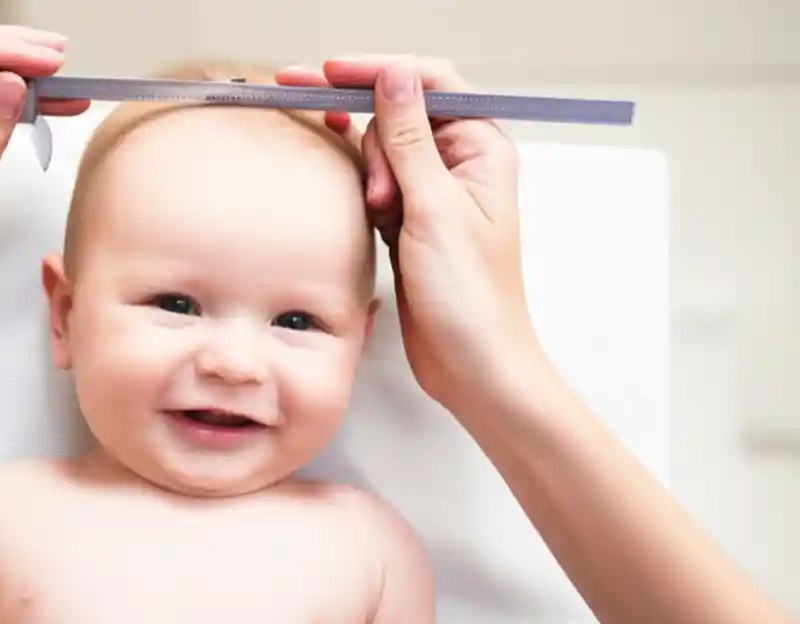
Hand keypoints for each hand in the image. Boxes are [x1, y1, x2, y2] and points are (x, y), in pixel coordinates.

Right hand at [277, 58, 540, 410]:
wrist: (472, 365)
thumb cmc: (471, 298)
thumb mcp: (436, 209)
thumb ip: (410, 138)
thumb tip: (394, 77)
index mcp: (482, 149)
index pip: (429, 84)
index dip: (379, 72)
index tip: (330, 70)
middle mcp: (459, 164)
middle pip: (398, 115)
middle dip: (376, 144)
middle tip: (375, 189)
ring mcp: (431, 193)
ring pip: (381, 152)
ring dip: (371, 176)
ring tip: (384, 217)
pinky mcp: (408, 222)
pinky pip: (374, 185)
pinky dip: (363, 193)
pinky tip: (365, 206)